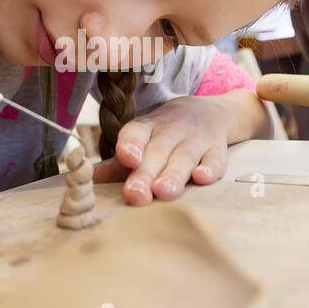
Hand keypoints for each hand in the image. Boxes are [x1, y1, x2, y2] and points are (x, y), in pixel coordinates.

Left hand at [92, 95, 229, 205]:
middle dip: (146, 173)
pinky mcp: (218, 148)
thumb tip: (90, 181)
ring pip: (184, 156)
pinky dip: (210, 168)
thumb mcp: (142, 141)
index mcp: (146, 127)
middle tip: (136, 194)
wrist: (211, 112)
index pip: (135, 132)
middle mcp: (170, 130)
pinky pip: (215, 158)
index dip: (130, 144)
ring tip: (164, 192)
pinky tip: (202, 178)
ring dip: (174, 174)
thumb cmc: (165, 135)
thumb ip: (118, 165)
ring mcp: (196, 139)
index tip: (127, 158)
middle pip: (157, 151)